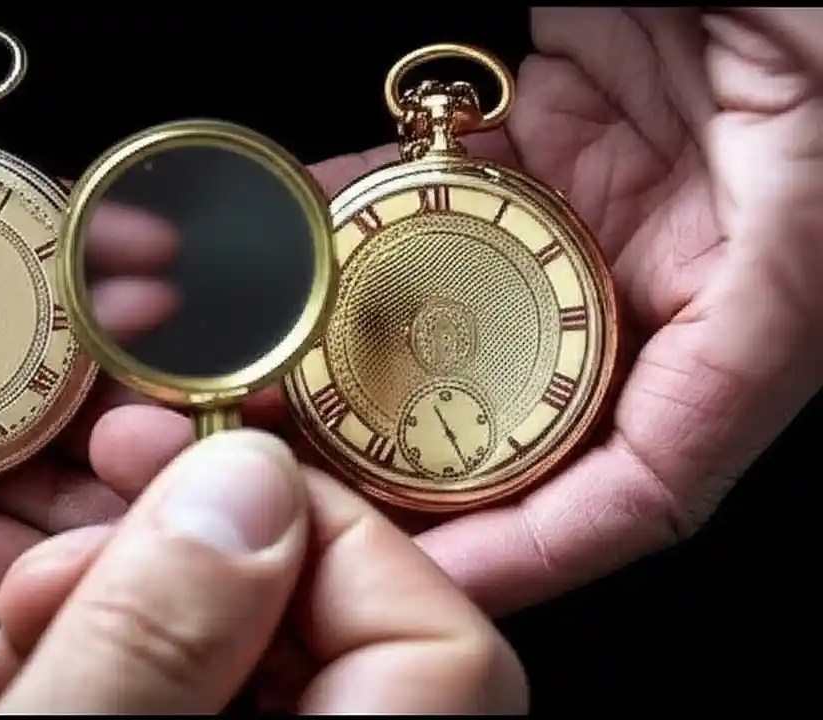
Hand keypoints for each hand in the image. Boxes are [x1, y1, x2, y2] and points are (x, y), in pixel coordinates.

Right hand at [0, 414, 526, 713]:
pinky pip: (135, 685)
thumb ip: (152, 652)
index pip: (443, 653)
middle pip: (321, 629)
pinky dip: (42, 665)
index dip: (335, 542)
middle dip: (184, 557)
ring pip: (216, 649)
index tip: (208, 479)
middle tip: (71, 527)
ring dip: (90, 610)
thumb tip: (247, 494)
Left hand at [265, 8, 822, 616]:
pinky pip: (437, 199)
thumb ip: (767, 268)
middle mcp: (674, 270)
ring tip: (259, 372)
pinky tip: (287, 237)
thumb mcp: (817, 115)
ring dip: (359, 351)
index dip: (528, 552)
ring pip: (465, 317)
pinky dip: (362, 220)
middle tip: (296, 482)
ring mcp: (600, 207)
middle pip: (532, 420)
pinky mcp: (548, 143)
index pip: (640, 486)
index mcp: (770, 299)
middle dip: (408, 464)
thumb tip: (660, 430)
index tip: (412, 578)